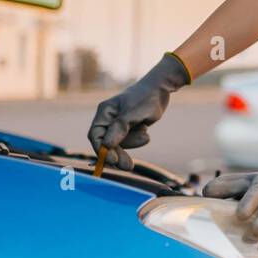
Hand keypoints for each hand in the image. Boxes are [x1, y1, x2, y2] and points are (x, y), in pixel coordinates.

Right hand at [88, 52, 189, 169]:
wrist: (161, 90)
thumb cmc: (146, 97)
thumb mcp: (133, 113)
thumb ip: (120, 129)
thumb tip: (106, 145)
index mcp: (105, 112)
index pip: (96, 135)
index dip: (102, 150)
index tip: (112, 161)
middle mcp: (109, 119)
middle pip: (107, 144)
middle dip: (118, 154)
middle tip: (128, 167)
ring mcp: (118, 124)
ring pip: (120, 145)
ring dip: (133, 143)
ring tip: (146, 133)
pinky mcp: (128, 128)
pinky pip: (130, 141)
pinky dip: (138, 139)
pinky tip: (146, 129)